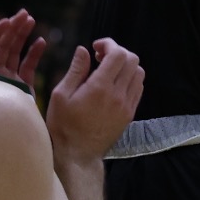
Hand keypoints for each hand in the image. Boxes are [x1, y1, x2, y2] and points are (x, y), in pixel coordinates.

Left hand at [0, 9, 47, 86]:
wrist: (16, 140)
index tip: (7, 20)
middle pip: (1, 45)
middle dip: (12, 28)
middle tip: (24, 13)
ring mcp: (9, 79)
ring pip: (14, 52)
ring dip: (22, 35)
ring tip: (31, 19)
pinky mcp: (23, 86)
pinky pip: (28, 65)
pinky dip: (34, 53)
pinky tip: (41, 41)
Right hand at [45, 38, 143, 160]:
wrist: (78, 155)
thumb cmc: (64, 126)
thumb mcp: (61, 95)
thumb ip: (75, 70)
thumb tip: (84, 50)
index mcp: (100, 87)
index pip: (118, 54)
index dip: (109, 44)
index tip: (96, 47)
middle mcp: (118, 95)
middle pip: (132, 60)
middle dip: (118, 52)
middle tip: (101, 57)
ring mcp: (126, 105)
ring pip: (139, 73)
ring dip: (125, 66)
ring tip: (108, 70)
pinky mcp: (129, 114)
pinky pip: (138, 89)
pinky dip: (130, 79)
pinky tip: (114, 84)